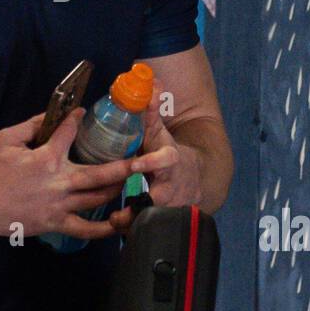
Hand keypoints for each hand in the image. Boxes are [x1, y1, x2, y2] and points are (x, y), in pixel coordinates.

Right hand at [0, 107, 136, 242]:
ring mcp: (60, 205)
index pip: (69, 133)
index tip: (83, 113)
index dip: (77, 120)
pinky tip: (121, 223)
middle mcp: (59, 182)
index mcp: (46, 158)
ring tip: (138, 183)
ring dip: (120, 190)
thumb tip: (52, 114)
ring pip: (98, 199)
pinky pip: (85, 229)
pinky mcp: (56, 223)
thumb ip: (32, 124)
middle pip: (101, 174)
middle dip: (128, 166)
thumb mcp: (6, 138)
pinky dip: (105, 229)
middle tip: (149, 159)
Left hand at [105, 81, 202, 233]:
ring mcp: (166, 206)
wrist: (195, 180)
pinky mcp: (159, 220)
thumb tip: (148, 80)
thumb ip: (151, 110)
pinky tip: (114, 228)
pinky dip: (131, 230)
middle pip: (160, 197)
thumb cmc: (169, 154)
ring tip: (116, 222)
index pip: (166, 160)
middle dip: (143, 203)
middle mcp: (170, 186)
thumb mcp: (161, 133)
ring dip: (134, 222)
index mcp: (169, 162)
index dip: (153, 162)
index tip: (137, 164)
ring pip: (151, 218)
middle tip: (122, 208)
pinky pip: (143, 229)